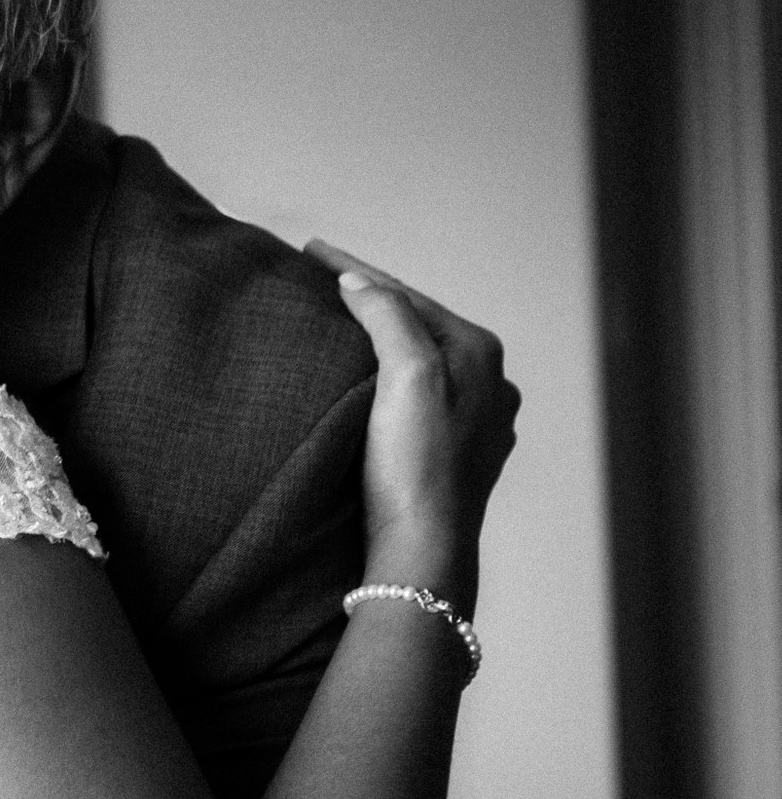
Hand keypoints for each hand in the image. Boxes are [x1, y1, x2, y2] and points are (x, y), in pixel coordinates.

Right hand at [308, 240, 519, 615]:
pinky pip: (422, 399)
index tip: (310, 251)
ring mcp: (477, 422)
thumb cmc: (415, 465)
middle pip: (417, 325)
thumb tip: (359, 282)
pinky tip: (371, 386)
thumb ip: (387, 315)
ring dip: (384, 341)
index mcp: (479, 354)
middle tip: (323, 280)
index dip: (354, 270)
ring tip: (343, 327)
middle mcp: (489, 384)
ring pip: (422, 363)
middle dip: (373, 301)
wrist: (423, 547)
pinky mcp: (459, 456)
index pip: (405, 296)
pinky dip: (393, 380)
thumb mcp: (405, 373)